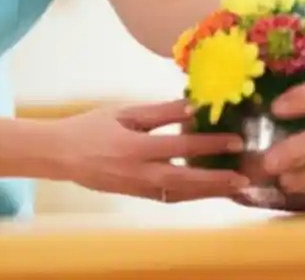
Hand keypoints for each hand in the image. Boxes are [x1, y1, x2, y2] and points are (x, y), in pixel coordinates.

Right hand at [48, 100, 249, 202]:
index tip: (235, 140)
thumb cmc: (92, 127)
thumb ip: (160, 112)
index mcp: (135, 147)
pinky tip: (209, 190)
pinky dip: (191, 195)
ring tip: (234, 187)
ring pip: (180, 194)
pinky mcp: (137, 195)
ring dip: (209, 192)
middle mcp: (138, 172)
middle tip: (243, 177)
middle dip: (216, 179)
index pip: (180, 146)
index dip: (210, 144)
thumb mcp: (125, 113)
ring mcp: (137, 188)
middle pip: (185, 180)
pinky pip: (169, 198)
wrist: (61, 154)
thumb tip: (194, 106)